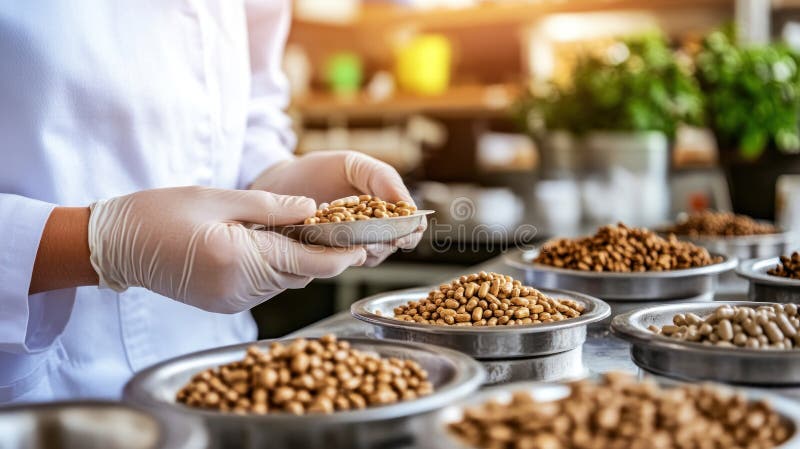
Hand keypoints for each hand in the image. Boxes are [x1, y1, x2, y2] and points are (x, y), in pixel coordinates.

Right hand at [87, 187, 365, 312]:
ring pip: (283, 282)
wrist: (115, 244)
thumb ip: (270, 207)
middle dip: (323, 254)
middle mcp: (239, 289)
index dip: (340, 256)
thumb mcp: (219, 198)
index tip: (366, 246)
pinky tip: (275, 246)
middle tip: (345, 229)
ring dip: (299, 261)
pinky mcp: (223, 303)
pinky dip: (276, 268)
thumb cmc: (161, 212)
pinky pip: (263, 286)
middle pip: (299, 274)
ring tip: (314, 233)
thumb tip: (313, 209)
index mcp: (239, 260)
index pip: (306, 263)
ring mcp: (230, 301)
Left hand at [251, 151, 425, 265]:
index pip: (409, 225)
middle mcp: (370, 232)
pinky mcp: (327, 256)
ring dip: (366, 250)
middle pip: (392, 244)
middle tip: (381, 235)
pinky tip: (336, 242)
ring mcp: (349, 246)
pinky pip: (341, 261)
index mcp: (384, 210)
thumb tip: (410, 205)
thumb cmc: (319, 170)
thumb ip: (383, 178)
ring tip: (359, 239)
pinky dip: (342, 253)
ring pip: (369, 256)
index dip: (412, 230)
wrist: (280, 180)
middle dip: (389, 242)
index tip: (409, 229)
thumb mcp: (354, 165)